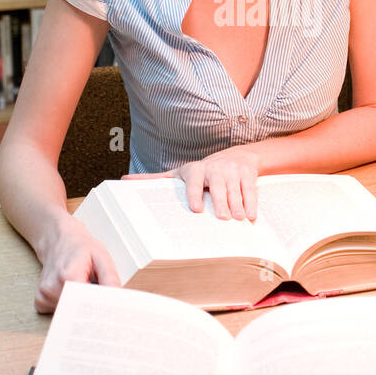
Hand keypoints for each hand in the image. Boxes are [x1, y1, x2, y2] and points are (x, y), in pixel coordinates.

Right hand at [34, 215, 121, 314]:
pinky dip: (69, 306)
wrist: (59, 241)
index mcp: (68, 276)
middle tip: (98, 297)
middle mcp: (52, 288)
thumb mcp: (101, 257)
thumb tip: (117, 297)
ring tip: (83, 288)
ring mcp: (44, 296)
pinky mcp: (41, 301)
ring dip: (80, 306)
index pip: (86, 303)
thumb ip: (110, 278)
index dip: (99, 307)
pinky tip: (71, 293)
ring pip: (70, 314)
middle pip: (78, 311)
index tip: (109, 307)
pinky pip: (60, 312)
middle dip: (91, 308)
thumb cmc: (80, 248)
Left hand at [124, 148, 259, 219]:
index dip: (195, 194)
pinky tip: (251, 216)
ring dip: (238, 204)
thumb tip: (124, 180)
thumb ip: (155, 179)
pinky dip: (251, 203)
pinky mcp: (248, 173)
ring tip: (238, 219)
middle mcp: (214, 168)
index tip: (196, 209)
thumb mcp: (180, 174)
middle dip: (221, 202)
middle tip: (223, 218)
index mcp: (195, 170)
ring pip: (235, 189)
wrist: (237, 156)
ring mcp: (232, 170)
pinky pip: (250, 189)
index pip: (194, 181)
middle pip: (218, 186)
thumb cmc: (203, 171)